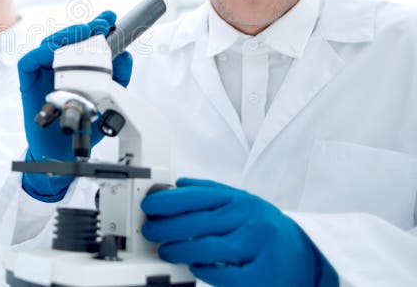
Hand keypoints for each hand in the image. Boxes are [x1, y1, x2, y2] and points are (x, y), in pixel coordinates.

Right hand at [19, 10, 132, 200]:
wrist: (64, 150)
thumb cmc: (83, 122)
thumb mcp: (108, 98)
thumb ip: (117, 78)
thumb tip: (125, 56)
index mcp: (74, 66)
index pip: (83, 40)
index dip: (96, 26)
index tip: (111, 18)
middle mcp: (57, 65)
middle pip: (66, 37)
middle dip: (84, 28)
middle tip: (102, 24)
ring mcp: (41, 72)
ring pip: (48, 44)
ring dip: (67, 36)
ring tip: (85, 33)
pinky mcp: (27, 82)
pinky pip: (29, 61)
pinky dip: (42, 53)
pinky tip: (57, 52)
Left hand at [142, 178, 338, 286]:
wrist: (310, 257)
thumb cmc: (268, 231)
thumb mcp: (244, 203)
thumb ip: (212, 193)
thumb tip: (179, 184)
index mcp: (241, 200)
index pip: (197, 196)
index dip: (168, 201)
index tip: (149, 206)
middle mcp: (250, 219)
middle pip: (196, 222)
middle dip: (165, 227)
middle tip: (150, 232)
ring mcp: (257, 248)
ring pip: (205, 247)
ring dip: (178, 250)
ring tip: (166, 251)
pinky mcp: (262, 276)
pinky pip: (222, 274)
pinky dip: (202, 270)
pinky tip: (195, 267)